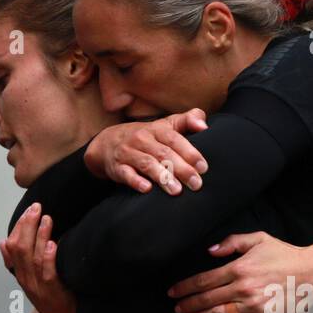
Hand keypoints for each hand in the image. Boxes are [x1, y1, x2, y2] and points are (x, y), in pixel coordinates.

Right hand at [0, 202, 76, 312]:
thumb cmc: (51, 295)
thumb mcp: (31, 278)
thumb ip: (19, 261)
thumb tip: (3, 242)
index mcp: (19, 273)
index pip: (11, 246)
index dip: (19, 227)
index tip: (29, 210)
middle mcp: (25, 279)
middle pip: (20, 248)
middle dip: (27, 226)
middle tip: (37, 208)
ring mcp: (38, 286)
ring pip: (33, 257)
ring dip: (39, 235)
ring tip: (46, 219)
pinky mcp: (53, 291)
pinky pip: (48, 273)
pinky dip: (48, 257)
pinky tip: (52, 244)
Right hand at [82, 108, 208, 193]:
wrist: (107, 143)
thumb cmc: (146, 137)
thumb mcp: (165, 125)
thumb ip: (186, 121)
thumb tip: (204, 125)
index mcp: (156, 129)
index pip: (174, 139)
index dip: (189, 152)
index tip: (203, 167)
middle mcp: (142, 139)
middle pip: (163, 153)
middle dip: (181, 169)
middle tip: (196, 184)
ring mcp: (128, 153)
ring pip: (147, 164)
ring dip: (162, 177)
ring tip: (176, 190)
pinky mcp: (117, 167)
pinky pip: (126, 173)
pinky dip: (136, 181)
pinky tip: (147, 189)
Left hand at [169, 232, 312, 312]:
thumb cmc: (287, 255)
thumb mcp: (260, 240)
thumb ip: (232, 243)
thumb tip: (210, 252)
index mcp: (240, 267)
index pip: (204, 280)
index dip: (185, 287)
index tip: (173, 292)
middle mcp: (243, 287)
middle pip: (206, 299)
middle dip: (188, 304)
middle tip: (176, 309)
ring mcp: (253, 305)